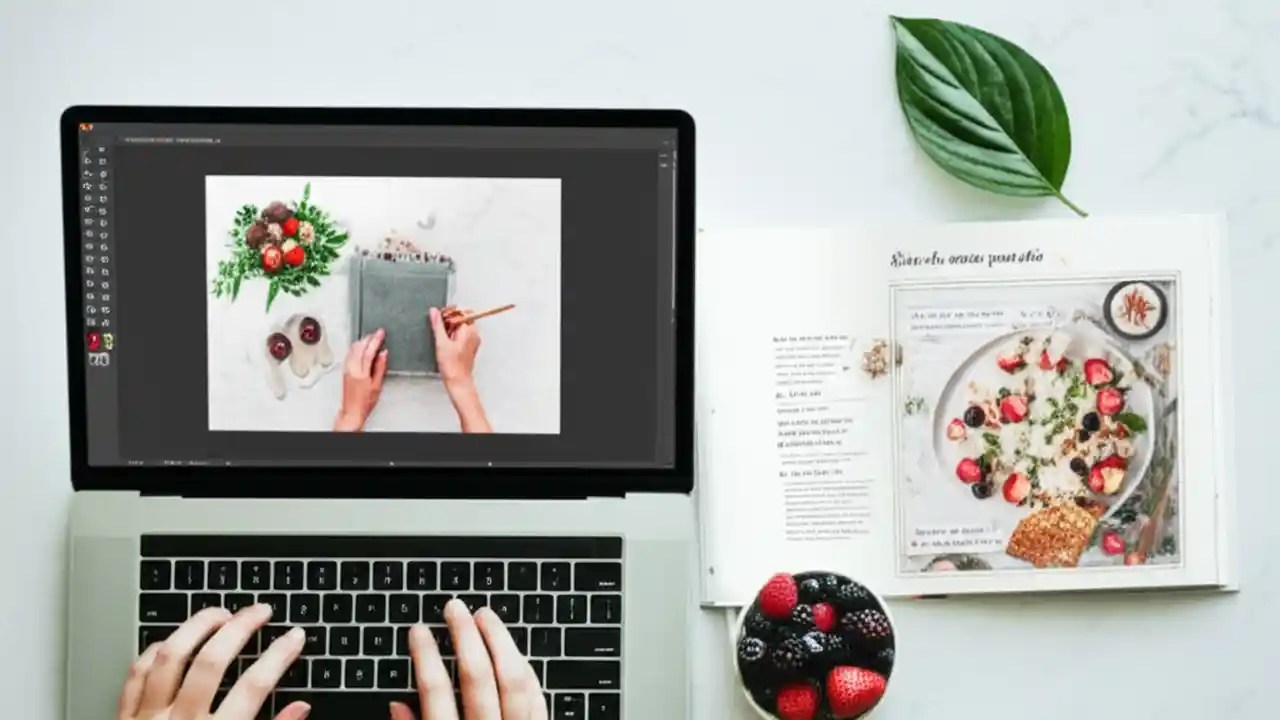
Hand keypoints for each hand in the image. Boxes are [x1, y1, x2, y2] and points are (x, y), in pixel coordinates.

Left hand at [116, 604, 307, 719]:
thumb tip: (300, 709)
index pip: (254, 687)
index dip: (279, 655)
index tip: (295, 637)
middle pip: (211, 662)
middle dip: (240, 628)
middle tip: (260, 611)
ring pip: (171, 657)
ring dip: (197, 627)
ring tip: (220, 612)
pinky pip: (137, 675)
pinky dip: (156, 651)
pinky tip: (174, 640)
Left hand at [334, 328, 388, 430]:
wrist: (352, 411)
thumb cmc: (364, 402)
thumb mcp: (377, 385)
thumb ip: (380, 367)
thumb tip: (383, 354)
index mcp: (361, 372)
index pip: (369, 351)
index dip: (376, 340)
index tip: (381, 333)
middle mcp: (351, 368)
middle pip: (359, 347)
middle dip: (368, 338)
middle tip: (377, 333)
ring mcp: (346, 368)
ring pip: (353, 349)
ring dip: (361, 341)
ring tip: (370, 338)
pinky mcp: (344, 370)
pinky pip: (349, 354)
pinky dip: (356, 347)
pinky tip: (359, 346)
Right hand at [391, 599, 546, 719]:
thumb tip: (396, 706)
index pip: (435, 692)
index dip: (425, 655)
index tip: (418, 629)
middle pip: (477, 676)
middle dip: (464, 635)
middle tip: (454, 608)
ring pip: (513, 679)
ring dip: (499, 641)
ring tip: (485, 616)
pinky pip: (537, 697)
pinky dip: (524, 669)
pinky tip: (512, 651)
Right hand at [427, 309, 491, 432]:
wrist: (458, 381)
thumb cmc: (452, 365)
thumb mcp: (441, 342)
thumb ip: (438, 325)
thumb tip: (434, 311)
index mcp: (470, 330)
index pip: (462, 311)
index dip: (450, 313)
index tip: (440, 319)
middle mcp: (474, 334)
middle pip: (463, 318)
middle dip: (450, 321)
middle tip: (441, 331)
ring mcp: (473, 341)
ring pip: (461, 327)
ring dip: (451, 329)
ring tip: (443, 340)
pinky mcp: (469, 347)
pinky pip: (462, 335)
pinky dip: (453, 336)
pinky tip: (446, 345)